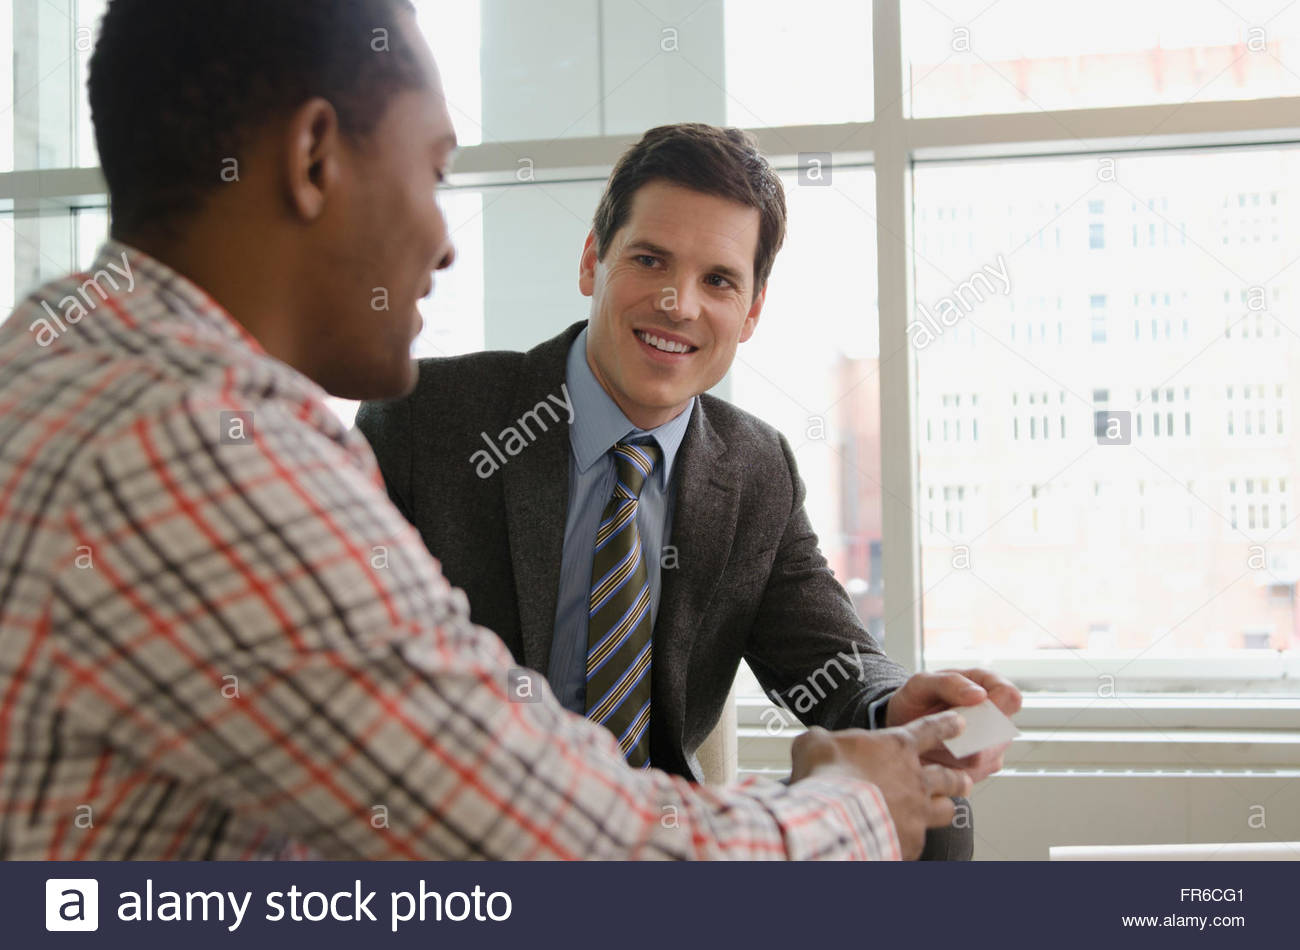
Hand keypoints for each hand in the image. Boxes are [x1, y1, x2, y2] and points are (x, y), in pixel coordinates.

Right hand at [790, 712, 972, 859]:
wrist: (833, 817)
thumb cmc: (827, 777)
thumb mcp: (816, 743)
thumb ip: (824, 740)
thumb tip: (816, 741)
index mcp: (896, 748)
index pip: (931, 730)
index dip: (947, 725)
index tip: (960, 723)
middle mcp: (915, 779)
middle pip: (949, 776)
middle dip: (956, 777)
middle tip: (961, 779)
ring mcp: (917, 812)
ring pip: (946, 810)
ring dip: (943, 807)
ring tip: (941, 809)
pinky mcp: (911, 841)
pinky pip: (920, 840)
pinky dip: (911, 838)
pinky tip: (900, 839)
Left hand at [884, 668, 1022, 782]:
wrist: (903, 724)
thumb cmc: (916, 699)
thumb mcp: (922, 683)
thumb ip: (949, 683)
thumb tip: (980, 695)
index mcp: (989, 685)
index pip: (1009, 696)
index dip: (992, 705)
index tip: (966, 712)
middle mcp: (997, 716)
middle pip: (1001, 733)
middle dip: (969, 736)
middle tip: (942, 733)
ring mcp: (994, 743)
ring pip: (988, 758)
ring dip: (957, 754)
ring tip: (934, 743)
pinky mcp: (984, 767)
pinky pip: (976, 774)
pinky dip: (953, 769)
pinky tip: (937, 757)